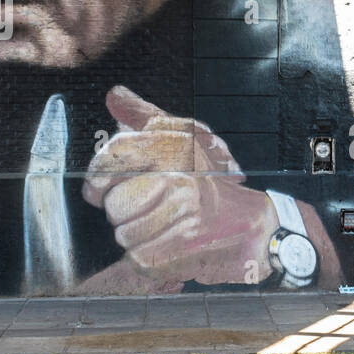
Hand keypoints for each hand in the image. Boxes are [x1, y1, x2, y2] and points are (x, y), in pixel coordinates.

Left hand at [82, 86, 277, 284]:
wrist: (255, 227)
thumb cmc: (214, 185)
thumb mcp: (184, 138)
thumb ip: (145, 117)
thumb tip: (115, 96)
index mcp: (174, 146)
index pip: (113, 158)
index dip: (98, 180)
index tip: (100, 189)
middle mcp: (178, 176)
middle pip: (114, 203)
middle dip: (123, 213)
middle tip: (146, 210)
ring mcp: (181, 212)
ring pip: (124, 233)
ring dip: (137, 236)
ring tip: (162, 228)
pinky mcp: (180, 246)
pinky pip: (138, 256)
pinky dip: (148, 257)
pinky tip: (168, 245)